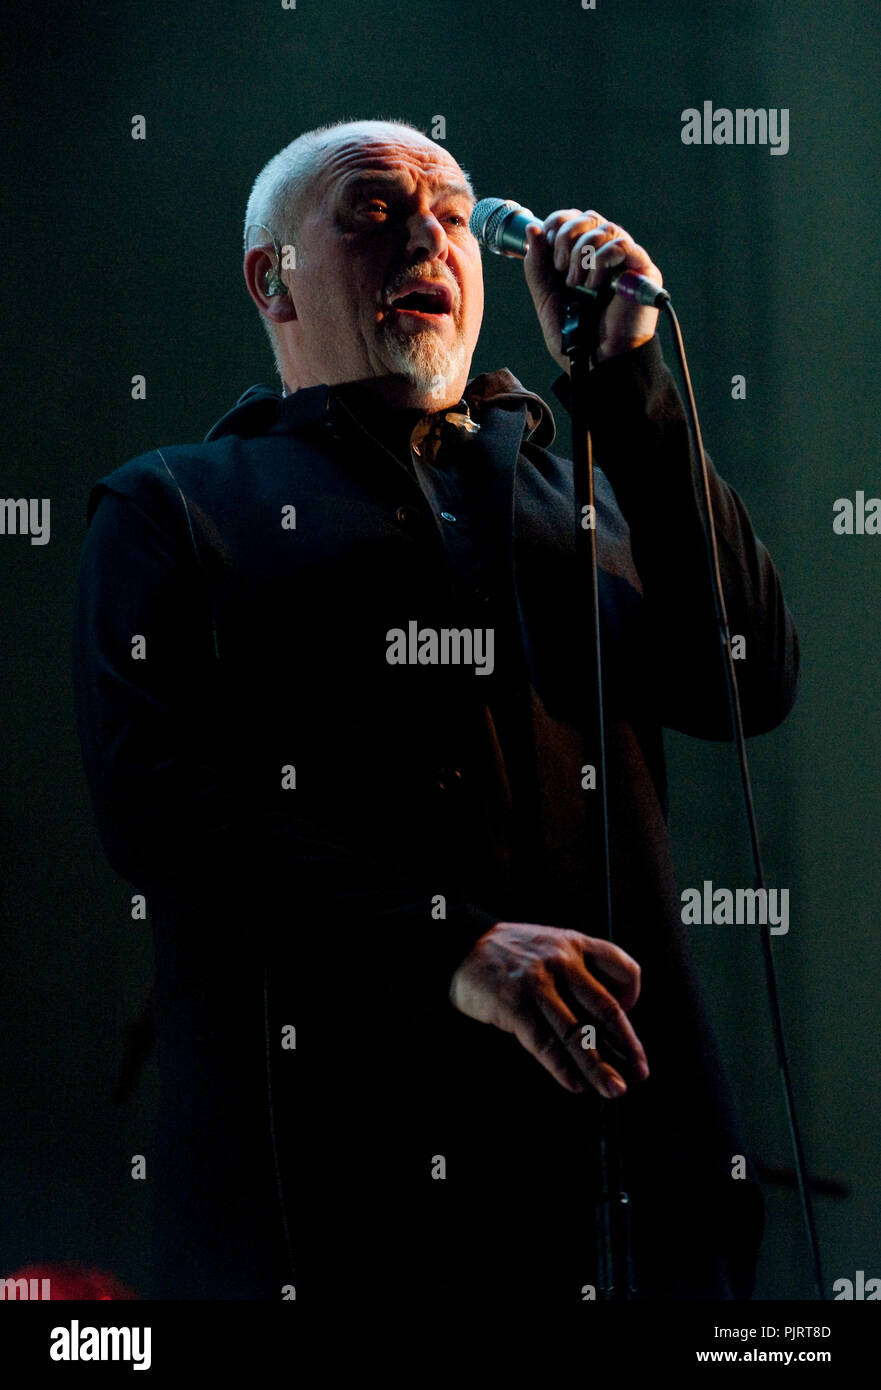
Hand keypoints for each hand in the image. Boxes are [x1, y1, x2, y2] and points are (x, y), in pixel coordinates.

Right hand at [449, 921, 648, 1097]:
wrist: (461, 944)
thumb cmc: (509, 952)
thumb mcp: (550, 946)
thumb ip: (576, 971)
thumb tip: (602, 1021)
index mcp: (575, 944)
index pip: (622, 968)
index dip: (632, 996)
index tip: (630, 1015)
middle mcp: (562, 960)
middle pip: (606, 1008)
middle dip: (627, 1045)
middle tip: (640, 1072)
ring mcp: (539, 982)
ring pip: (578, 1033)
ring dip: (599, 1067)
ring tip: (614, 1089)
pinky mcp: (515, 1004)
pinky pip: (546, 1043)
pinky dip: (563, 1068)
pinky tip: (575, 1084)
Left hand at [522, 209, 661, 372]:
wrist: (597, 362)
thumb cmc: (576, 336)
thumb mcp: (546, 298)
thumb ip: (537, 266)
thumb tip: (532, 230)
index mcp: (584, 257)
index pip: (575, 220)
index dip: (558, 222)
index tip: (545, 241)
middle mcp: (607, 254)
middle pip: (589, 217)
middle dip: (567, 236)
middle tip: (559, 267)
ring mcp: (626, 261)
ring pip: (605, 228)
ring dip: (582, 253)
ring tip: (575, 284)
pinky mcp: (643, 270)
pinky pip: (621, 244)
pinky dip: (600, 260)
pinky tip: (594, 285)